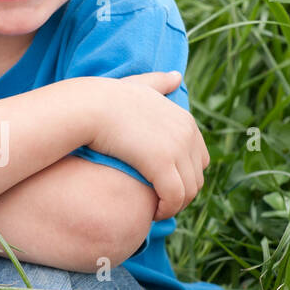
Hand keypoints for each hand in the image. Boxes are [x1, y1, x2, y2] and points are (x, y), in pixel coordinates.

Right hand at [87, 70, 208, 219]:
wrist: (89, 107)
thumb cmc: (106, 98)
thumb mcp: (140, 85)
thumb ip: (160, 82)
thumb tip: (177, 76)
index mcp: (185, 120)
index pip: (200, 160)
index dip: (184, 177)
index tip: (162, 187)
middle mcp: (187, 133)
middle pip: (197, 178)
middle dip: (181, 195)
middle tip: (159, 203)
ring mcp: (177, 148)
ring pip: (188, 192)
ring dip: (174, 206)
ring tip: (155, 211)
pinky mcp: (162, 164)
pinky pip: (174, 198)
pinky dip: (166, 210)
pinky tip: (152, 213)